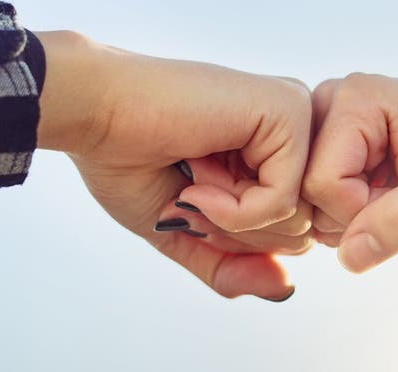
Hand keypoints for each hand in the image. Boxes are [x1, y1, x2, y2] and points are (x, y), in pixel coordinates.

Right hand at [35, 31, 312, 299]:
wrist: (96, 112)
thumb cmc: (129, 156)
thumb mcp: (185, 229)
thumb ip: (232, 263)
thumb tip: (286, 287)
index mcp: (272, 146)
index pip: (292, 230)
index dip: (235, 238)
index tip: (192, 199)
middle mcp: (291, 126)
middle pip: (301, 229)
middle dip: (236, 232)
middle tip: (192, 188)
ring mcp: (293, 113)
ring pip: (299, 217)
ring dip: (232, 218)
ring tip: (195, 173)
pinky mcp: (287, 110)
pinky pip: (285, 199)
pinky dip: (235, 208)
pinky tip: (199, 173)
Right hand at [303, 73, 397, 272]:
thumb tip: (349, 258)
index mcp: (357, 97)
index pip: (322, 181)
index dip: (359, 211)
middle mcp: (328, 100)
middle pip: (306, 188)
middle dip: (351, 213)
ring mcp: (322, 119)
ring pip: (305, 196)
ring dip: (348, 214)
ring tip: (391, 192)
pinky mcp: (323, 139)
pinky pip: (312, 194)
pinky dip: (344, 210)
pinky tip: (376, 194)